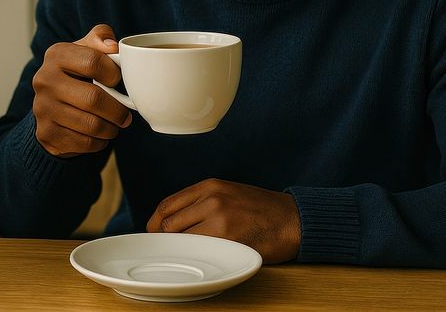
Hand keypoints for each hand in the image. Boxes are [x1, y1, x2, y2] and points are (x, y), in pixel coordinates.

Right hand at [32, 24, 131, 157]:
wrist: (50, 106)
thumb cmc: (77, 74)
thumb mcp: (85, 50)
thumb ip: (100, 38)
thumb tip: (112, 45)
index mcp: (56, 55)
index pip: (93, 61)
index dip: (113, 73)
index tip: (117, 81)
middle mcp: (44, 80)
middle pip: (93, 98)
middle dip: (117, 110)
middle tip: (126, 115)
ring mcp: (43, 108)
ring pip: (91, 125)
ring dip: (111, 128)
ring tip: (114, 125)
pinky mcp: (46, 133)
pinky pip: (84, 143)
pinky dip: (99, 142)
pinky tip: (99, 136)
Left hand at [147, 178, 300, 263]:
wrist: (294, 219)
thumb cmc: (262, 210)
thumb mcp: (229, 194)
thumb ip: (202, 203)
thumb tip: (171, 222)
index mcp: (209, 186)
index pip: (168, 204)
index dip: (154, 221)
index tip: (152, 233)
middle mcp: (211, 198)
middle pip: (169, 223)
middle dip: (165, 238)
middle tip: (168, 249)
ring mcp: (219, 218)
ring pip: (181, 238)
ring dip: (180, 249)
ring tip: (186, 255)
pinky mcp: (228, 237)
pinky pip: (199, 249)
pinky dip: (195, 256)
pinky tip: (200, 260)